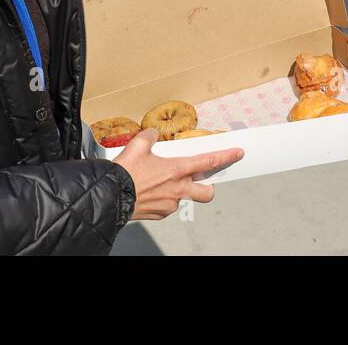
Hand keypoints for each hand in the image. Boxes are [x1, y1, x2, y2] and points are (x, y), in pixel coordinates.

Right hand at [115, 129, 243, 220]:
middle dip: (208, 188)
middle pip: (207, 193)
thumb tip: (153, 134)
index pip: (209, 162)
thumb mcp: (138, 146)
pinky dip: (163, 199)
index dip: (226, 157)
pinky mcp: (159, 214)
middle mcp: (178, 189)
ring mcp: (170, 204)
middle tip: (199, 181)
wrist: (110, 196)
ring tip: (160, 183)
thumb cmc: (125, 173)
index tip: (237, 153)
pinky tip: (150, 192)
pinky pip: (167, 206)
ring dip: (178, 192)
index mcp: (177, 170)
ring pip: (183, 199)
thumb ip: (150, 137)